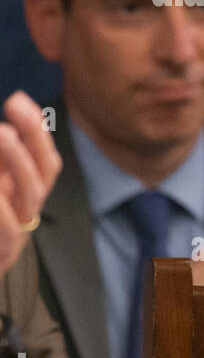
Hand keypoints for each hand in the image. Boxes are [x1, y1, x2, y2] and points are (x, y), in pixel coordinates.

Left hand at [0, 90, 60, 276]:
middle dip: (31, 141)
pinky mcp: (1, 257)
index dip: (37, 131)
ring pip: (28, 200)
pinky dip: (0, 210)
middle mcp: (27, 216)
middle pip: (43, 176)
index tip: (18, 99)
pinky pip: (5, 232)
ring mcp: (14, 239)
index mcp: (24, 198)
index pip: (45, 162)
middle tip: (11, 109)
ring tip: (0, 135)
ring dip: (16, 164)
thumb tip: (6, 132)